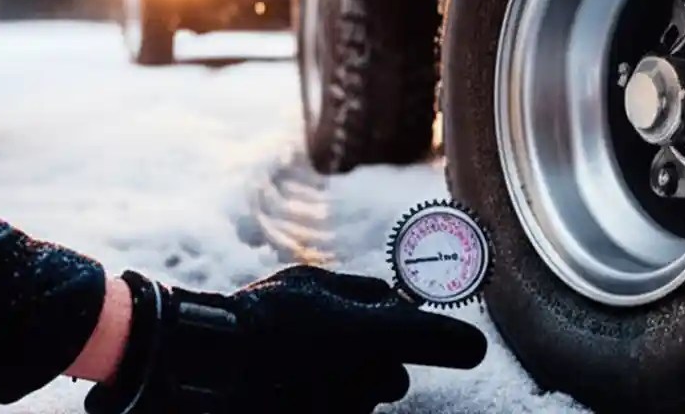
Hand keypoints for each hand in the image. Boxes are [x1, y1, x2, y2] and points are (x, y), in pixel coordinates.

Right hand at [83, 266, 487, 412]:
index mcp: (378, 333)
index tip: (472, 346)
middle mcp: (374, 377)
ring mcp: (352, 408)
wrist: (212, 371)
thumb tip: (395, 300)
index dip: (461, 344)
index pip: (443, 342)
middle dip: (377, 360)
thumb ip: (361, 292)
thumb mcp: (311, 283)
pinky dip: (325, 399)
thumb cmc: (262, 319)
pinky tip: (290, 383)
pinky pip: (341, 409)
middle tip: (332, 343)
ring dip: (347, 382)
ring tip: (297, 364)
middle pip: (396, 374)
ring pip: (366, 394)